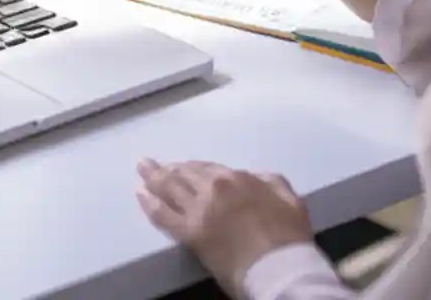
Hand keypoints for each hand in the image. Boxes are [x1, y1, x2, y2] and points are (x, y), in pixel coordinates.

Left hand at [136, 159, 313, 298]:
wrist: (278, 267)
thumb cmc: (288, 236)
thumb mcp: (290, 199)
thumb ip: (270, 182)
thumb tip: (254, 177)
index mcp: (236, 178)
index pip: (208, 168)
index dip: (193, 168)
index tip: (185, 167)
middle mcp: (213, 188)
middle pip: (184, 175)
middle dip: (168, 168)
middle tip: (151, 164)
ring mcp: (198, 210)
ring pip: (169, 188)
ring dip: (153, 177)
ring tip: (142, 169)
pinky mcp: (189, 233)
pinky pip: (163, 215)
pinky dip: (150, 203)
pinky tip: (141, 195)